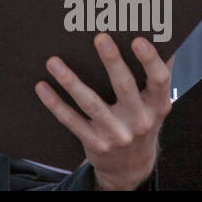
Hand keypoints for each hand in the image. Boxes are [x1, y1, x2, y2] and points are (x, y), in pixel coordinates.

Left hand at [35, 34, 170, 190]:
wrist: (131, 167)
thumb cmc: (141, 121)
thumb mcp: (155, 103)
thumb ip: (157, 72)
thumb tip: (159, 34)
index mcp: (157, 105)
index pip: (159, 80)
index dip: (150, 60)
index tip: (138, 39)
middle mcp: (139, 120)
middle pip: (125, 87)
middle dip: (113, 62)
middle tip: (100, 37)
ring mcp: (116, 134)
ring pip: (91, 104)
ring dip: (71, 82)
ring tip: (53, 61)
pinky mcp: (95, 142)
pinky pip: (72, 120)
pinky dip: (55, 104)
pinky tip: (42, 86)